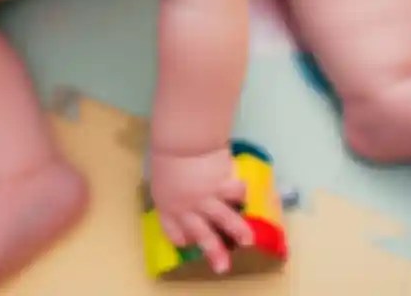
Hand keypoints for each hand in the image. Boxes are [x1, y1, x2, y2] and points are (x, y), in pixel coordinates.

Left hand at [149, 146, 252, 273]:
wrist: (182, 144)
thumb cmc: (165, 154)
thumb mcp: (162, 175)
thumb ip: (172, 187)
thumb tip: (181, 184)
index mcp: (168, 205)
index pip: (172, 228)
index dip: (180, 236)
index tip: (186, 241)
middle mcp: (189, 209)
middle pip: (203, 235)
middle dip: (214, 252)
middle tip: (223, 266)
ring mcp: (209, 200)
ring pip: (225, 220)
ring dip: (239, 231)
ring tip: (248, 241)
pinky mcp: (224, 187)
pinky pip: (236, 192)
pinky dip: (241, 191)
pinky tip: (245, 193)